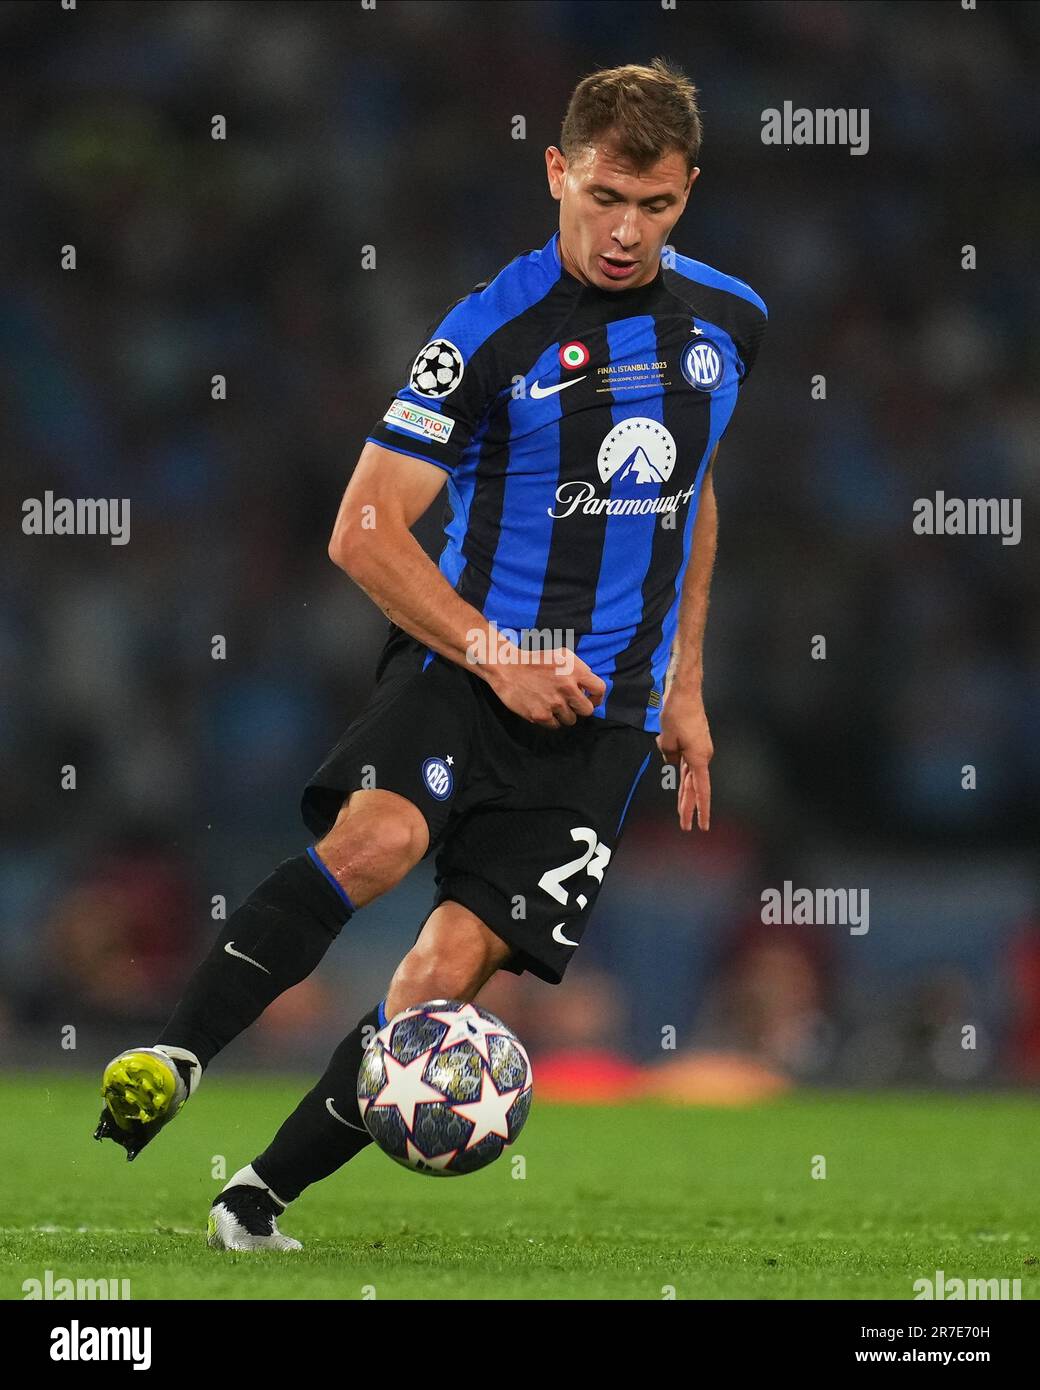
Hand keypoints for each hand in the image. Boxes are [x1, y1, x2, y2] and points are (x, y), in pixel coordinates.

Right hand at [484, 646, 605, 727]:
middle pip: (587, 710)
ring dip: (564, 715)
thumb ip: (579, 668)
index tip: (590, 699)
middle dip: (580, 708)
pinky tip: (544, 709)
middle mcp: (567, 688)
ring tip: (553, 704)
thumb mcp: (562, 655)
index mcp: (574, 671)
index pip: (599, 689)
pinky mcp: (540, 715)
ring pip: (571, 720)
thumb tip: (589, 686)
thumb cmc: (536, 661)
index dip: (597, 697)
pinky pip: (555, 725)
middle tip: (570, 704)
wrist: (507, 667)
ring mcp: (554, 703)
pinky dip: (551, 720)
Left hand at [656, 688, 712, 830]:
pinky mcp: (695, 742)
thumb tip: (672, 762)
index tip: (702, 825)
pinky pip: (688, 763)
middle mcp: (703, 756)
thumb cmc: (677, 714)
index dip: (701, 810)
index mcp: (699, 758)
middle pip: (695, 787)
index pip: (701, 790)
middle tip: (686, 826)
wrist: (685, 692)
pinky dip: (681, 770)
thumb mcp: (666, 740)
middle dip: (689, 807)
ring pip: (691, 776)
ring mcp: (700, 749)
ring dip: (685, 792)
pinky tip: (674, 776)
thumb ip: (669, 756)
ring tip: (681, 811)